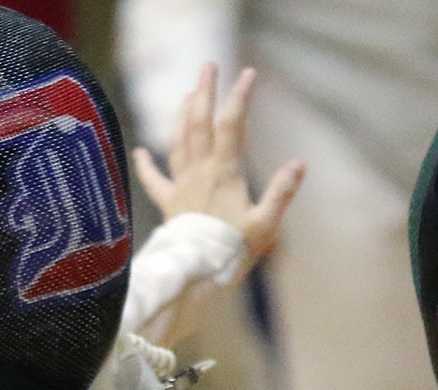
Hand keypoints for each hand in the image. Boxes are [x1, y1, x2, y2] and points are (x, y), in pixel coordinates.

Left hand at [132, 64, 303, 265]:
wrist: (196, 275)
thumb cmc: (233, 251)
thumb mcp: (266, 225)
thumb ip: (281, 192)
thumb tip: (299, 164)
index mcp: (224, 173)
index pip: (232, 126)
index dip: (239, 97)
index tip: (248, 73)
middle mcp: (199, 172)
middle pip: (199, 123)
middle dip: (204, 92)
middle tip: (208, 66)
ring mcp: (181, 186)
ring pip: (178, 141)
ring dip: (182, 114)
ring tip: (188, 93)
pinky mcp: (168, 204)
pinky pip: (153, 181)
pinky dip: (145, 165)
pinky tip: (138, 151)